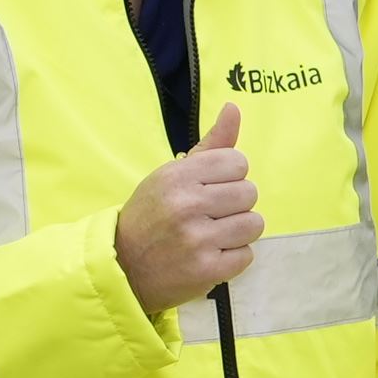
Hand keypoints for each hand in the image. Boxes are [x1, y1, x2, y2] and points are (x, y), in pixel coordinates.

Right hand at [115, 104, 263, 313]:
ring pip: (254, 224)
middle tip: (212, 214)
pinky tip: (212, 254)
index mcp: (178, 175)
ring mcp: (198, 239)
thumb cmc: (152, 214)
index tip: (211, 188)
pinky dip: (233, 257)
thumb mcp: (172, 174)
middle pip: (249, 193)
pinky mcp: (207, 270)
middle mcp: (187, 204)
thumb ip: (210, 144)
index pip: (238, 162)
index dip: (229, 176)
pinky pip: (247, 255)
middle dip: (235, 204)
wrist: (124, 266)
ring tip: (214, 234)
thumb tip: (234, 108)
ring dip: (238, 231)